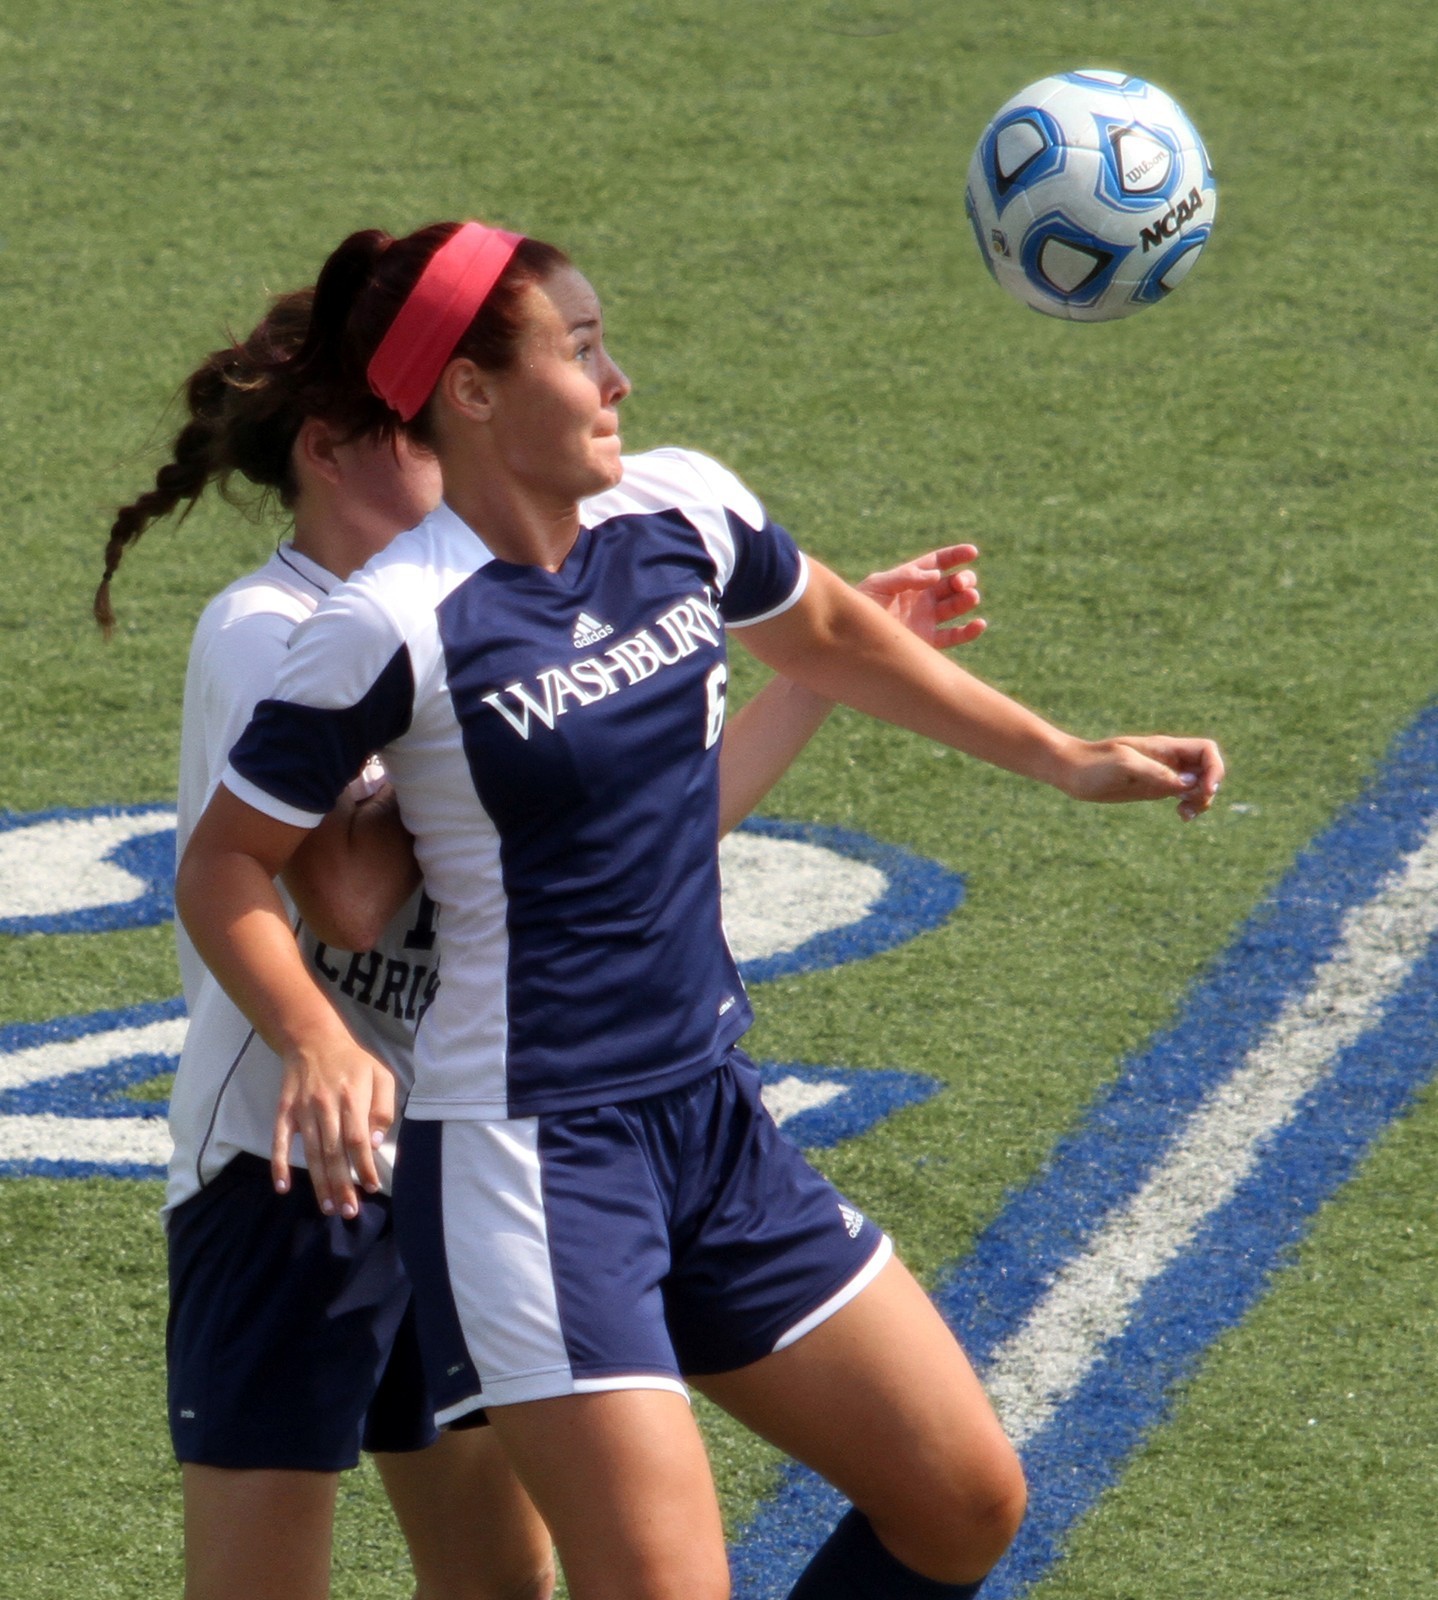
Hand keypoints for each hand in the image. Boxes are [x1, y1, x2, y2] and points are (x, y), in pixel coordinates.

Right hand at [272, 1034, 395, 1217]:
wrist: (313, 1040)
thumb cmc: (353, 1062)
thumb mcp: (380, 1076)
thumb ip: (383, 1108)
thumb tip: (375, 1142)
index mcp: (351, 1097)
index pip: (357, 1139)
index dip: (364, 1165)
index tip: (371, 1187)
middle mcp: (325, 1106)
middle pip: (334, 1152)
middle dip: (342, 1184)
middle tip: (348, 1211)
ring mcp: (302, 1110)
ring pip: (310, 1153)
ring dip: (319, 1182)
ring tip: (328, 1208)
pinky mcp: (284, 1111)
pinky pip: (279, 1141)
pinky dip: (279, 1164)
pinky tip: (282, 1187)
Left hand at [857, 543, 984, 648]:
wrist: (852, 639)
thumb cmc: (861, 607)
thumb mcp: (878, 586)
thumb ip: (905, 577)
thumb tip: (936, 575)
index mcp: (911, 579)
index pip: (939, 562)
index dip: (956, 556)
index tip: (972, 552)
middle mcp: (923, 597)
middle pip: (953, 583)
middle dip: (963, 580)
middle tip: (960, 583)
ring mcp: (927, 619)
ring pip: (957, 606)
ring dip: (967, 599)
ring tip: (970, 597)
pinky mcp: (928, 641)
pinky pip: (954, 636)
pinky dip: (969, 631)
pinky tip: (979, 624)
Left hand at [1057, 734, 1224, 819]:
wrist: (1070, 771)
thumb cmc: (1093, 764)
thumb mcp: (1125, 765)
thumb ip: (1157, 773)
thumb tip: (1190, 783)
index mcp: (1164, 748)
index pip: (1206, 750)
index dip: (1215, 769)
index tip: (1203, 790)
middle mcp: (1167, 760)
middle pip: (1207, 769)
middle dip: (1209, 787)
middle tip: (1191, 804)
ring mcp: (1161, 774)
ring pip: (1198, 784)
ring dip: (1201, 800)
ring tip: (1185, 814)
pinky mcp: (1152, 788)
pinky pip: (1182, 794)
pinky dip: (1190, 805)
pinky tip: (1181, 816)